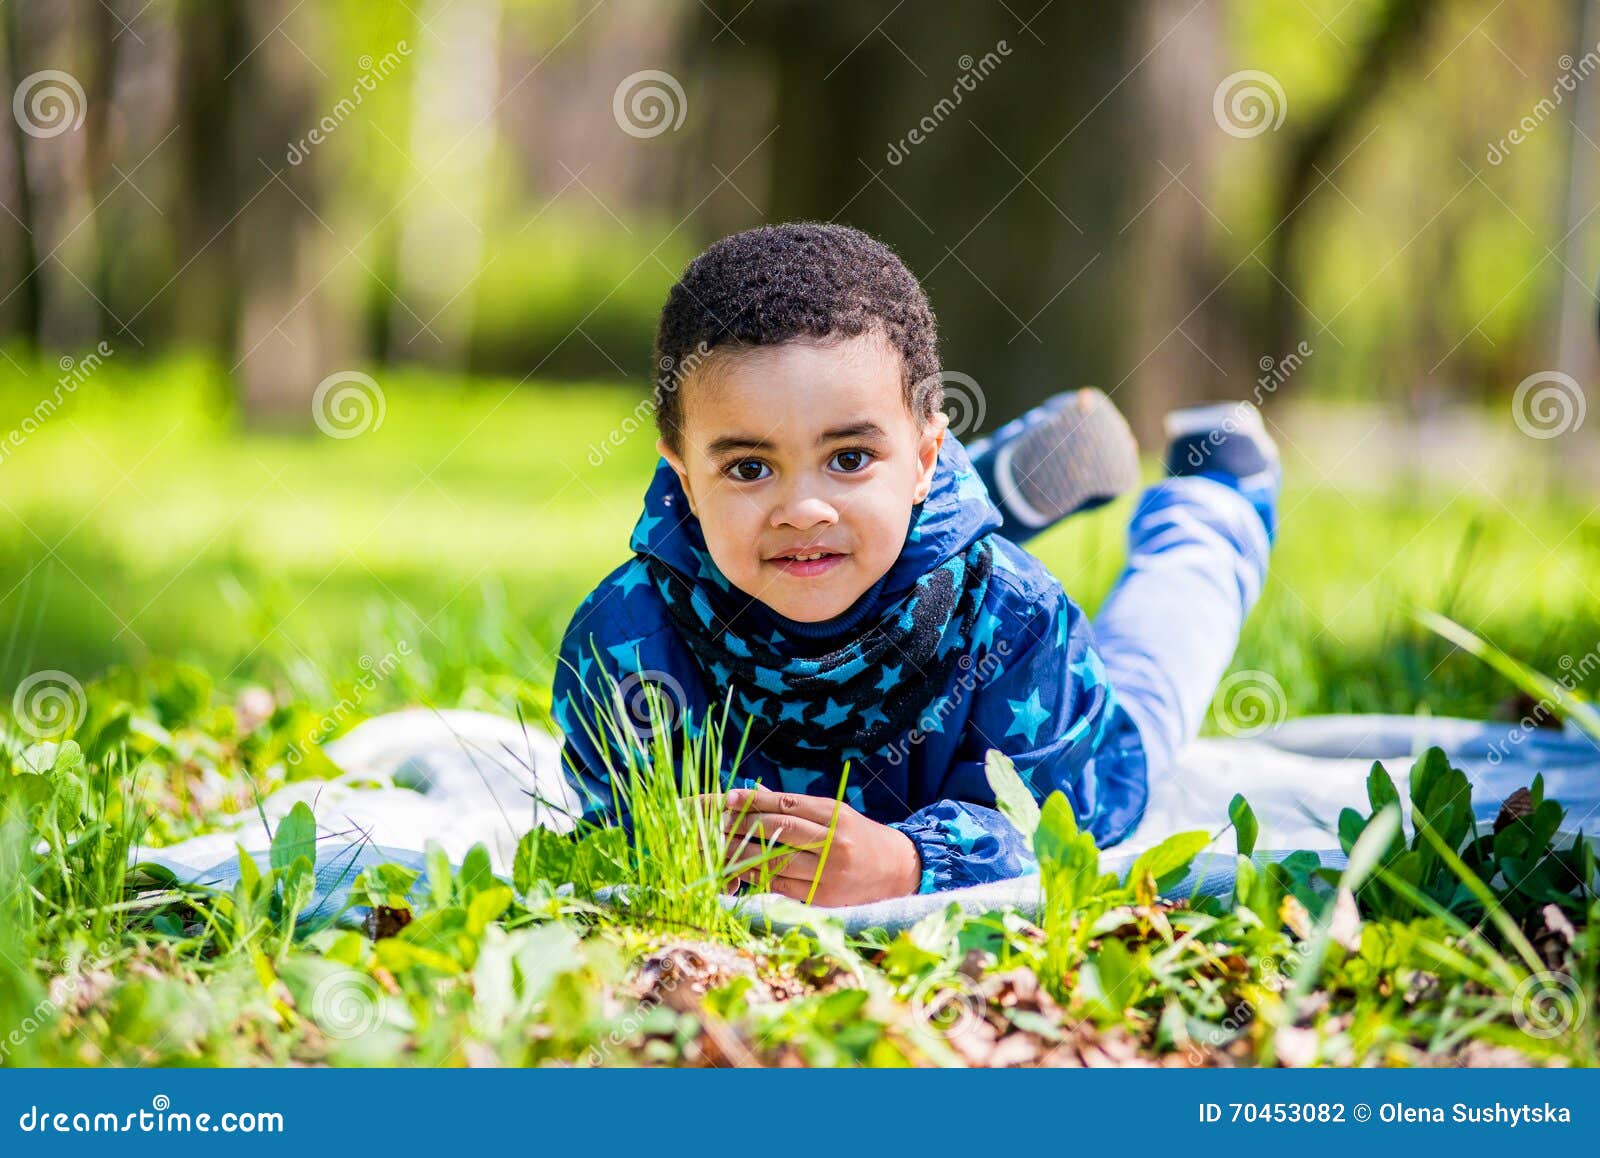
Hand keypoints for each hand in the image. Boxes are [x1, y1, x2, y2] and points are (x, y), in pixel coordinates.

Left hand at [719, 786, 921, 906]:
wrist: (898, 871)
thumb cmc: (859, 836)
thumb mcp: (835, 813)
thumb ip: (797, 807)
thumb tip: (752, 795)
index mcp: (835, 815)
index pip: (787, 804)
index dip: (755, 800)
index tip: (729, 798)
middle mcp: (834, 842)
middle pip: (779, 830)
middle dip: (743, 825)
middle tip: (716, 822)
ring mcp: (829, 872)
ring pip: (776, 860)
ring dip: (742, 854)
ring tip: (719, 847)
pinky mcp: (823, 897)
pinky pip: (782, 885)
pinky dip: (758, 876)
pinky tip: (740, 870)